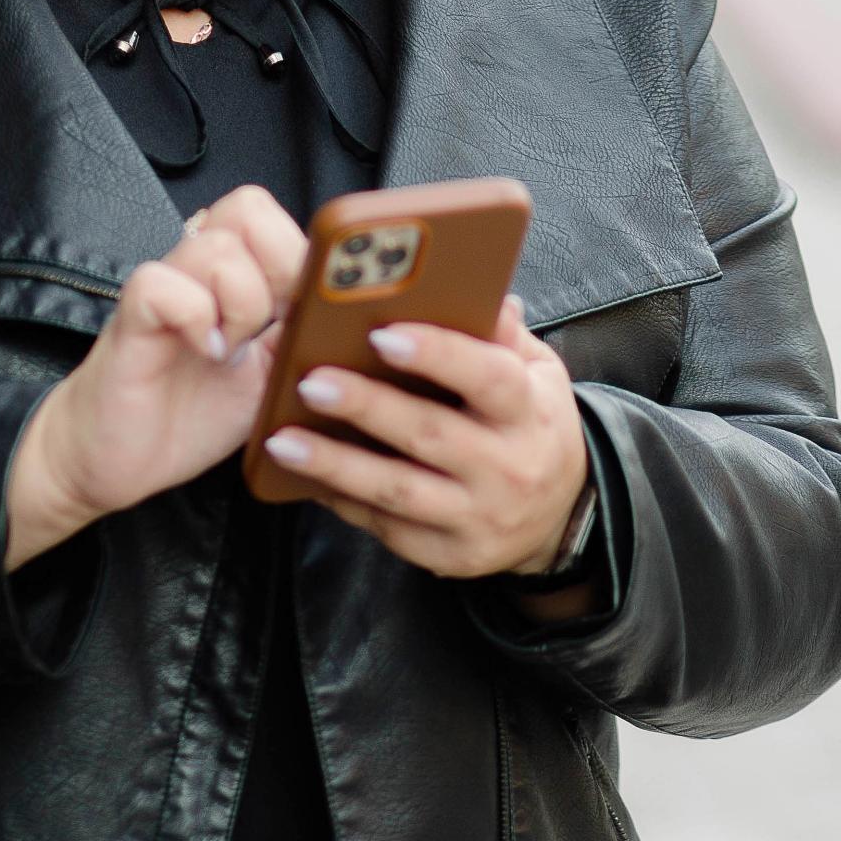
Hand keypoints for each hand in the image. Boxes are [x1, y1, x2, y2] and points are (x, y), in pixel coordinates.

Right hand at [13, 185, 305, 550]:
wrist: (118, 460)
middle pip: (249, 208)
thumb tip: (358, 312)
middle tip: (271, 325)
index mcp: (236, 276)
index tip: (308, 311)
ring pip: (217, 245)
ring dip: (240, 304)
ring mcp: (164, 287)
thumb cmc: (191, 415)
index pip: (280, 219)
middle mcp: (198, 269)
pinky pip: (163, 283)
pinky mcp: (132, 315)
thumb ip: (303, 333)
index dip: (306, 255)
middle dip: (278, 267)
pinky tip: (204, 353)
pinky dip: (196, 318)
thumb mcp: (271, 375)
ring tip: (230, 351)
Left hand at [265, 294, 589, 579]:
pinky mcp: (451, 554)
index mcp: (528, 411)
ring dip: (336, 464)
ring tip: (282, 440)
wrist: (558, 516)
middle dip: (366, 407)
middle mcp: (507, 468)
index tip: (382, 334)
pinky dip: (342, 500)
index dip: (437, 354)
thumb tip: (472, 287)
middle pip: (430, 435)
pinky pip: (387, 527)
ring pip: (398, 491)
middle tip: (310, 381)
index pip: (487, 378)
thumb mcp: (537, 373)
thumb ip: (502, 333)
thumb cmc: (530, 424)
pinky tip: (303, 476)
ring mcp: (478, 516)